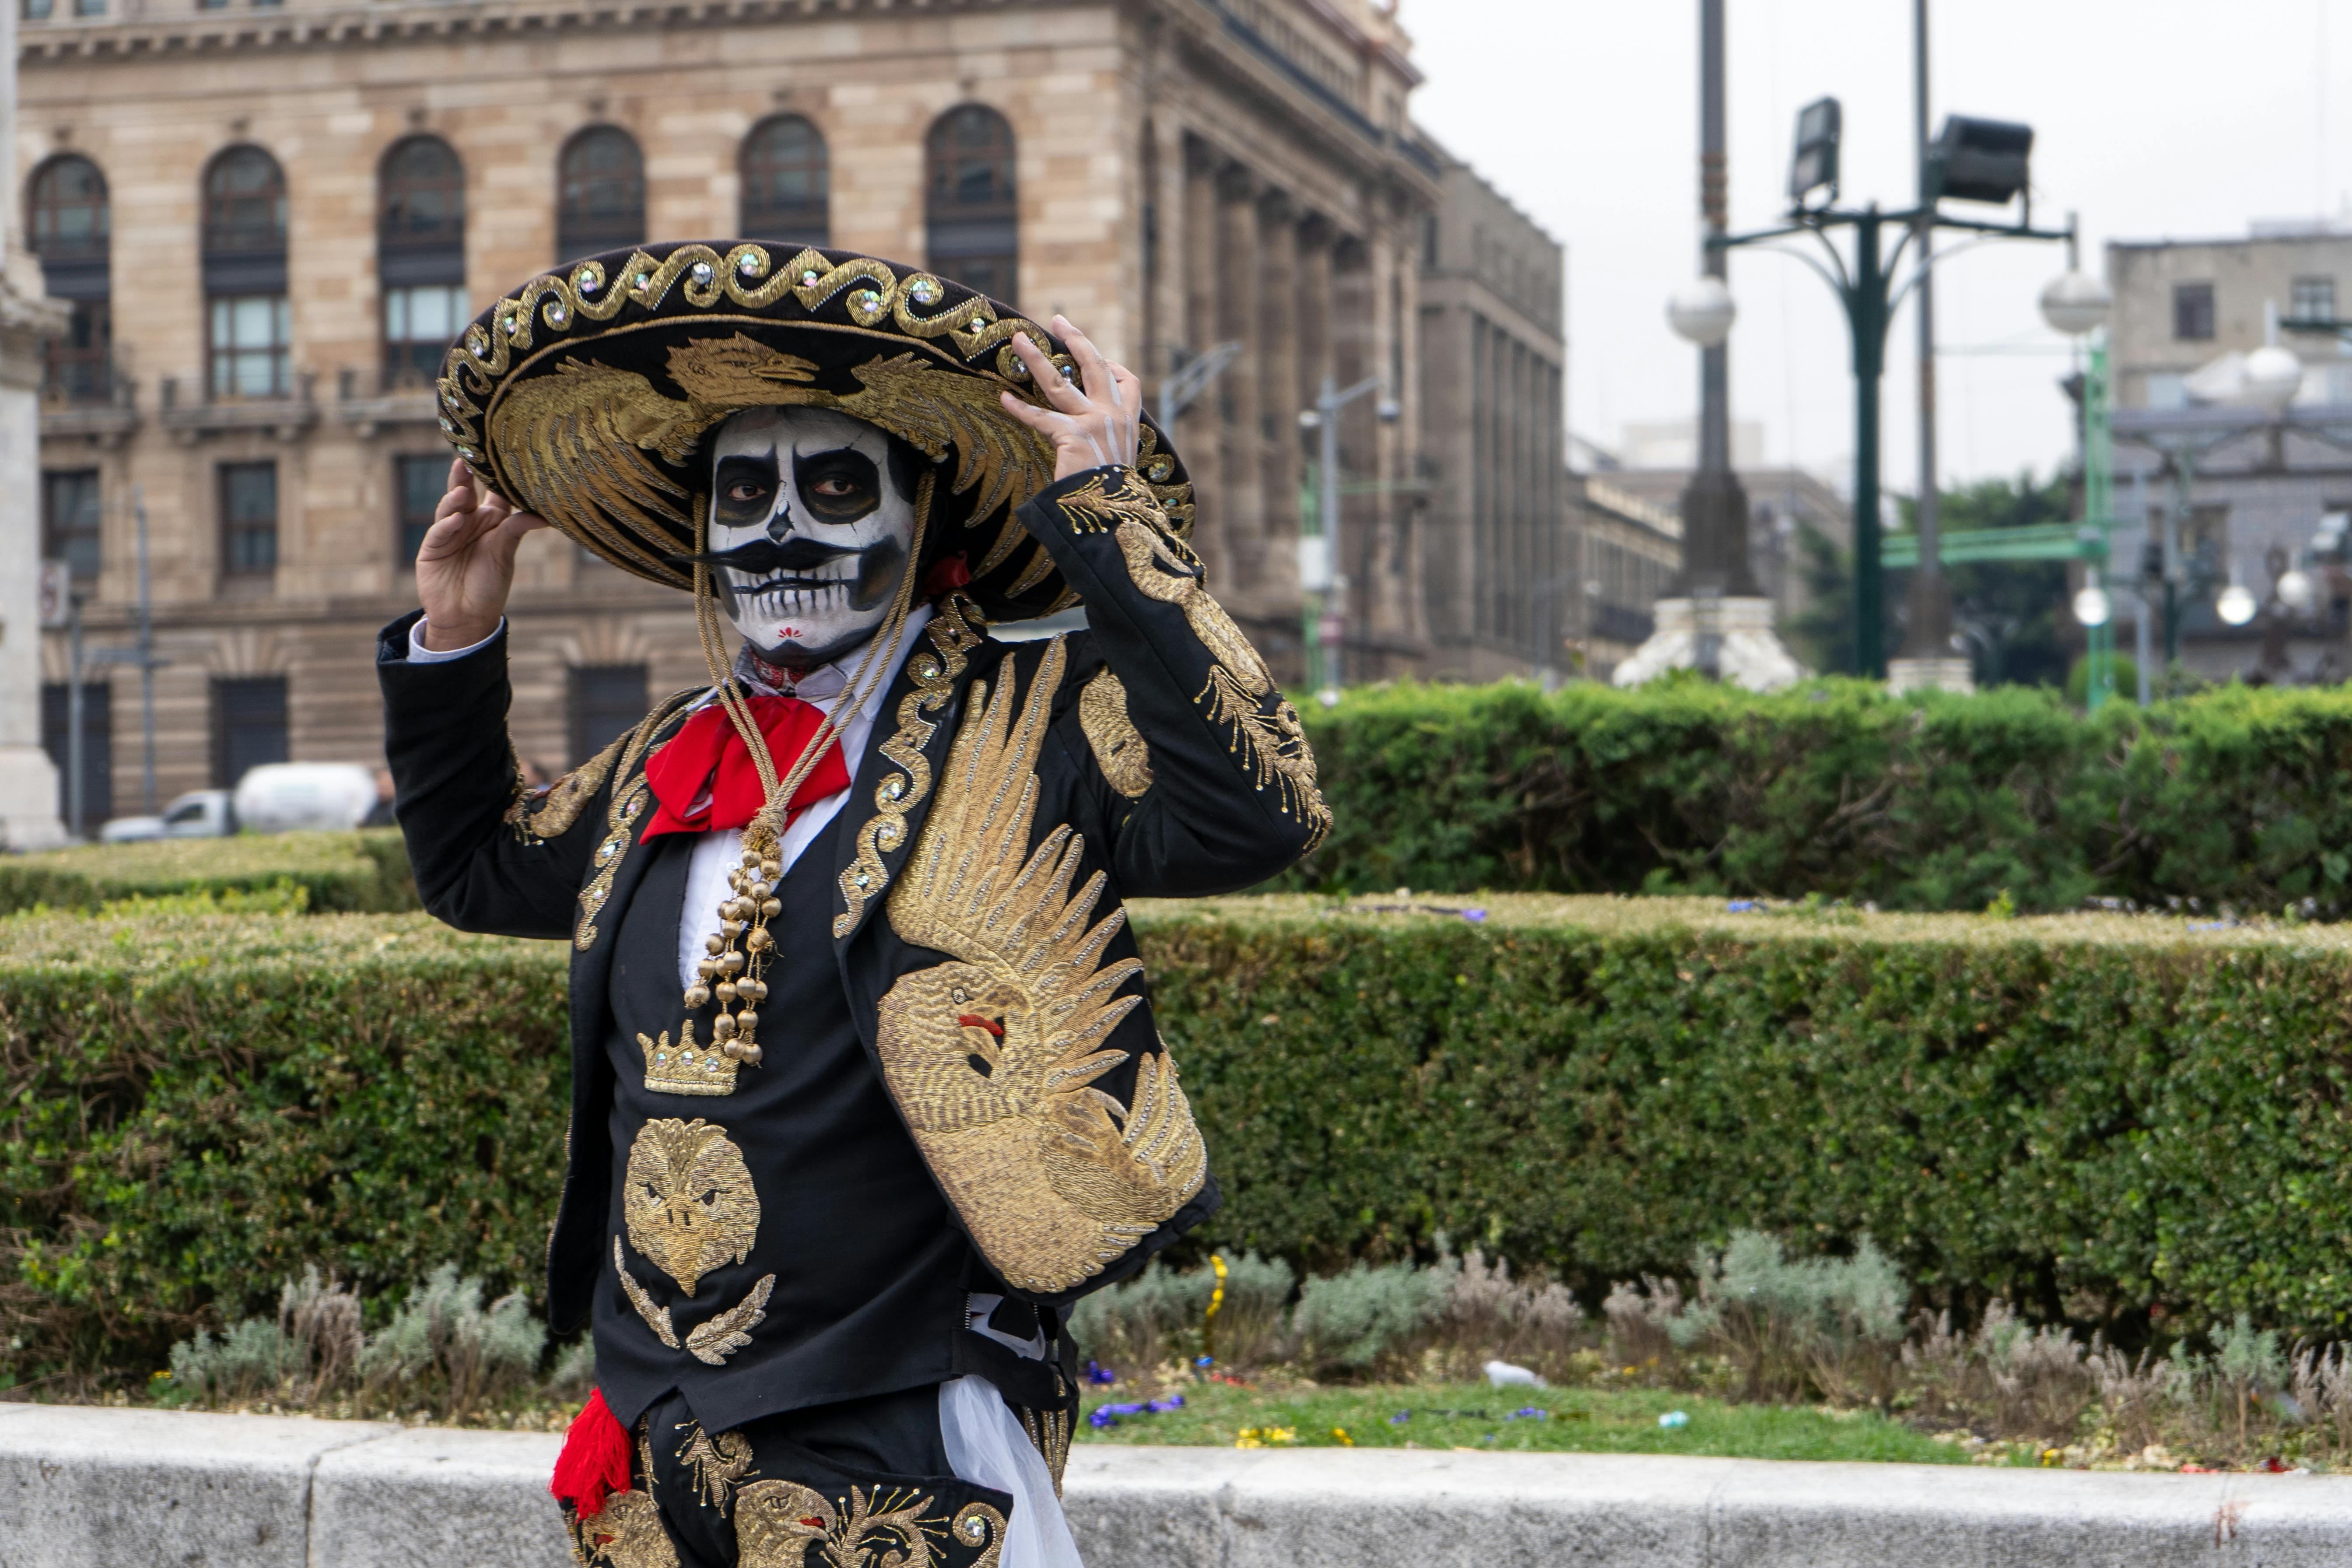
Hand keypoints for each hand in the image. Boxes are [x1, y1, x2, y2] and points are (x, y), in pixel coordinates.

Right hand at [414, 457, 547, 650]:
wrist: (467, 618)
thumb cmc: (490, 585)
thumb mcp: (505, 555)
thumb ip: (515, 531)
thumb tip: (543, 516)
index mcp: (492, 520)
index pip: (494, 492)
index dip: (494, 475)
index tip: (497, 455)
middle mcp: (470, 521)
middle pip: (467, 492)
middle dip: (465, 476)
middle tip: (467, 460)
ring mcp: (449, 533)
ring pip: (450, 508)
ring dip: (456, 499)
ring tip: (464, 492)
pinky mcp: (432, 548)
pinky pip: (439, 533)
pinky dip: (447, 526)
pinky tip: (456, 521)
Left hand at [999, 315, 1143, 481]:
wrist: (1115, 517)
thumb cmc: (1115, 497)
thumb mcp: (1121, 464)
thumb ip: (1110, 447)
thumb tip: (1096, 448)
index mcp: (1129, 423)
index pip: (1128, 383)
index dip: (1114, 366)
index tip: (1102, 359)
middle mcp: (1113, 417)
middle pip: (1094, 366)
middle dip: (1075, 339)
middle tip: (1058, 319)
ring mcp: (1093, 424)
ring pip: (1060, 383)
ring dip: (1036, 358)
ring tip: (1018, 340)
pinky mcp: (1072, 437)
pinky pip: (1040, 417)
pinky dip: (1020, 408)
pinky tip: (1004, 398)